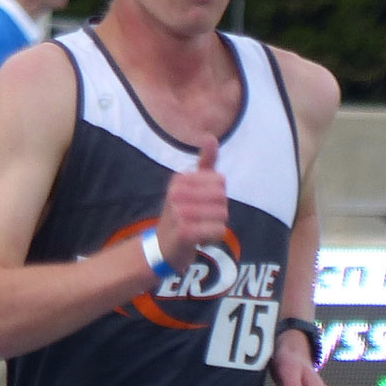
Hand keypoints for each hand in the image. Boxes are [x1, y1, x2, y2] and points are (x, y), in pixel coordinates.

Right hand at [156, 135, 228, 267]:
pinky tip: (199, 239)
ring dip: (215, 225)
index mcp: (180, 179)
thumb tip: (211, 137)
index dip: (217, 196)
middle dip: (218, 212)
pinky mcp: (185, 232)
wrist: (162, 248)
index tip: (200, 205)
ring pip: (223, 214)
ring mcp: (179, 212)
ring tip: (199, 228)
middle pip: (223, 197)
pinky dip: (214, 237)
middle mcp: (177, 193)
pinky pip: (219, 230)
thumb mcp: (191, 187)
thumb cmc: (181, 215)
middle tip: (200, 219)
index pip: (220, 181)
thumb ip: (205, 163)